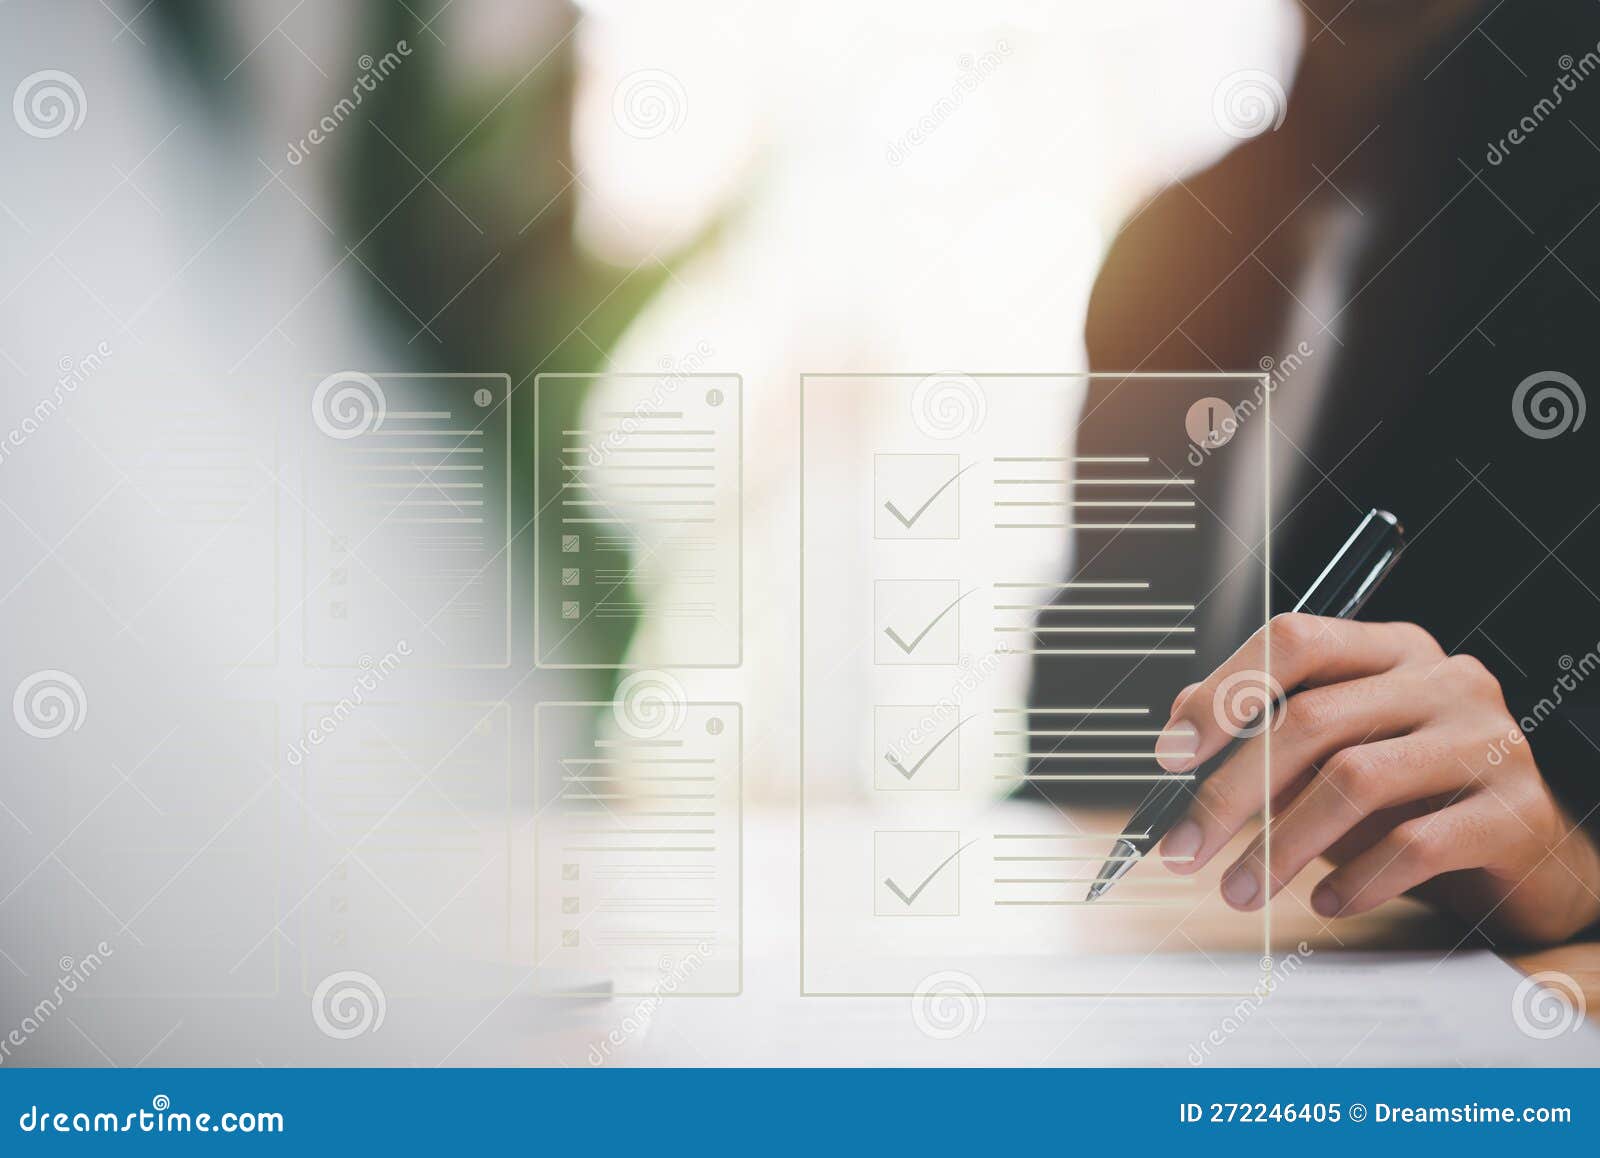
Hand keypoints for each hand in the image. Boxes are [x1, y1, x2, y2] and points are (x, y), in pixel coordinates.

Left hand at [1154, 613, 1599, 944]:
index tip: (1170, 755)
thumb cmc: (1415, 799)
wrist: (1531, 856)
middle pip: (1314, 719)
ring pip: (1356, 780)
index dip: (1224, 694)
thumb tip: (1177, 726)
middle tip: (1184, 851)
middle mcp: (1444, 679)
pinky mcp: (1516, 812)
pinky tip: (1324, 900)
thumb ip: (1265, 731)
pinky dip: (1356, 878)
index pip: (1295, 641)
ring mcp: (1487, 741)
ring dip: (1281, 844)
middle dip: (1232, 792)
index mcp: (1391, 651)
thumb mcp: (1333, 756)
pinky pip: (1416, 843)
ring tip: (1241, 890)